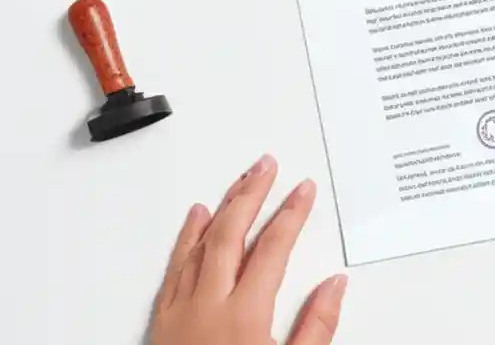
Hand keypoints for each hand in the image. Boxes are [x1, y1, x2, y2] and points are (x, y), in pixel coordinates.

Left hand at [151, 155, 346, 344]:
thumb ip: (316, 328)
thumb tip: (334, 287)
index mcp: (244, 316)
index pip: (272, 249)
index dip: (291, 214)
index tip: (303, 190)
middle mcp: (206, 306)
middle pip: (230, 233)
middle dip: (252, 194)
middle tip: (266, 166)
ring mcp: (179, 312)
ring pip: (199, 243)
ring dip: (221, 207)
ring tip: (238, 182)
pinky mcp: (161, 322)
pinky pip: (174, 267)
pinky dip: (186, 238)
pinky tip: (194, 219)